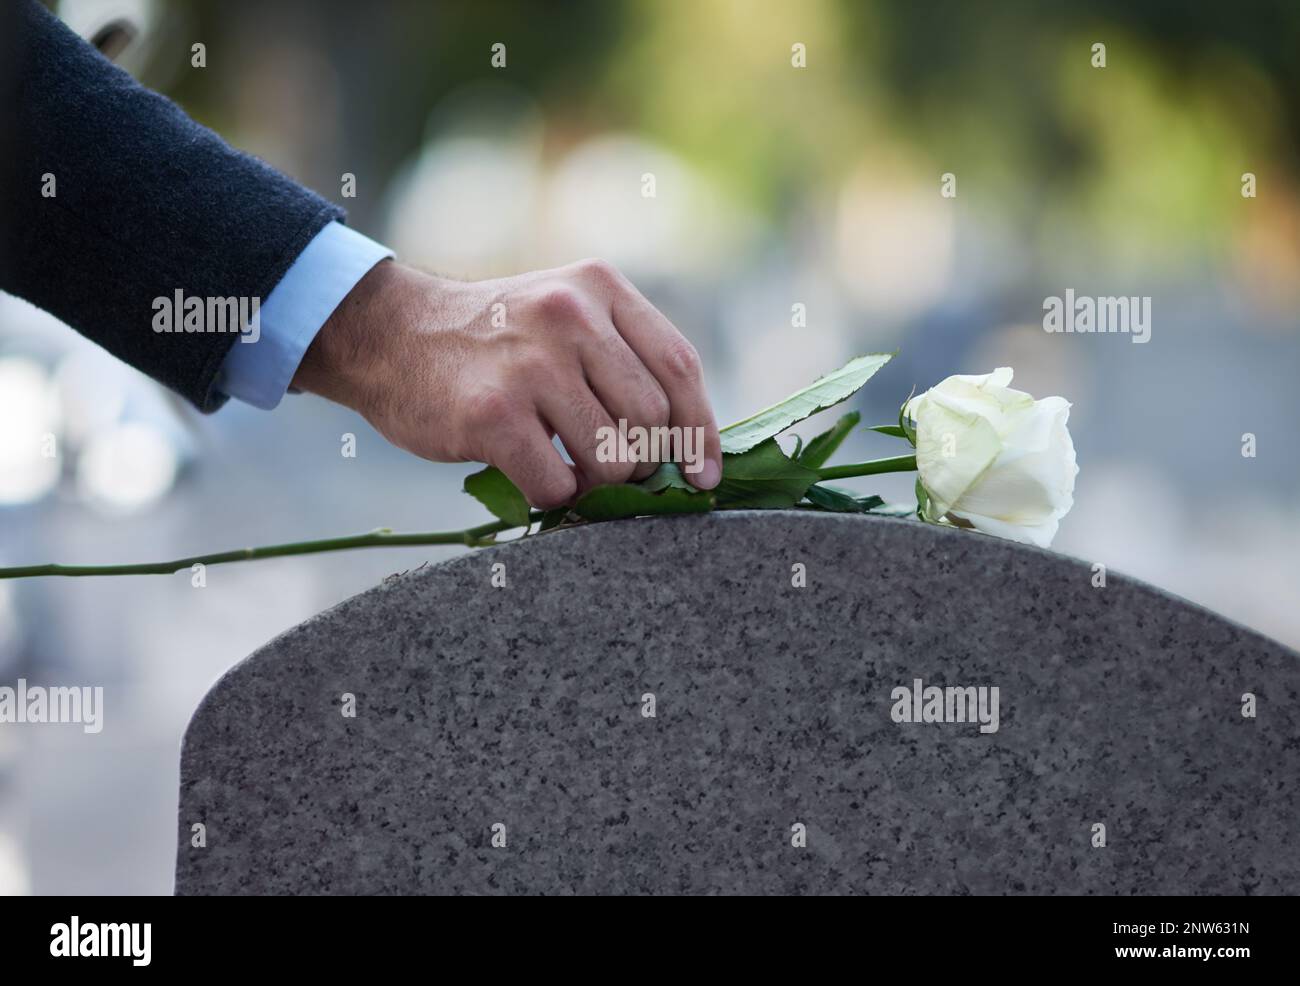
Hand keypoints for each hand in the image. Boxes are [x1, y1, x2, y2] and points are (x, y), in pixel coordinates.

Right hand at [291, 257, 722, 507]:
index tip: (702, 474)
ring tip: (569, 473)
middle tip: (611, 473)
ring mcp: (532, 363)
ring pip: (612, 458)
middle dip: (641, 463)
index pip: (680, 366)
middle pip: (652, 420)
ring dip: (597, 485)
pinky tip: (534, 479)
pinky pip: (556, 484)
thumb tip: (687, 444)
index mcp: (600, 287)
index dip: (701, 430)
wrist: (389, 334)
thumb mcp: (562, 314)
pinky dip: (554, 499)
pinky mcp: (494, 413)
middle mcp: (571, 315)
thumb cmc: (491, 342)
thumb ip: (620, 357)